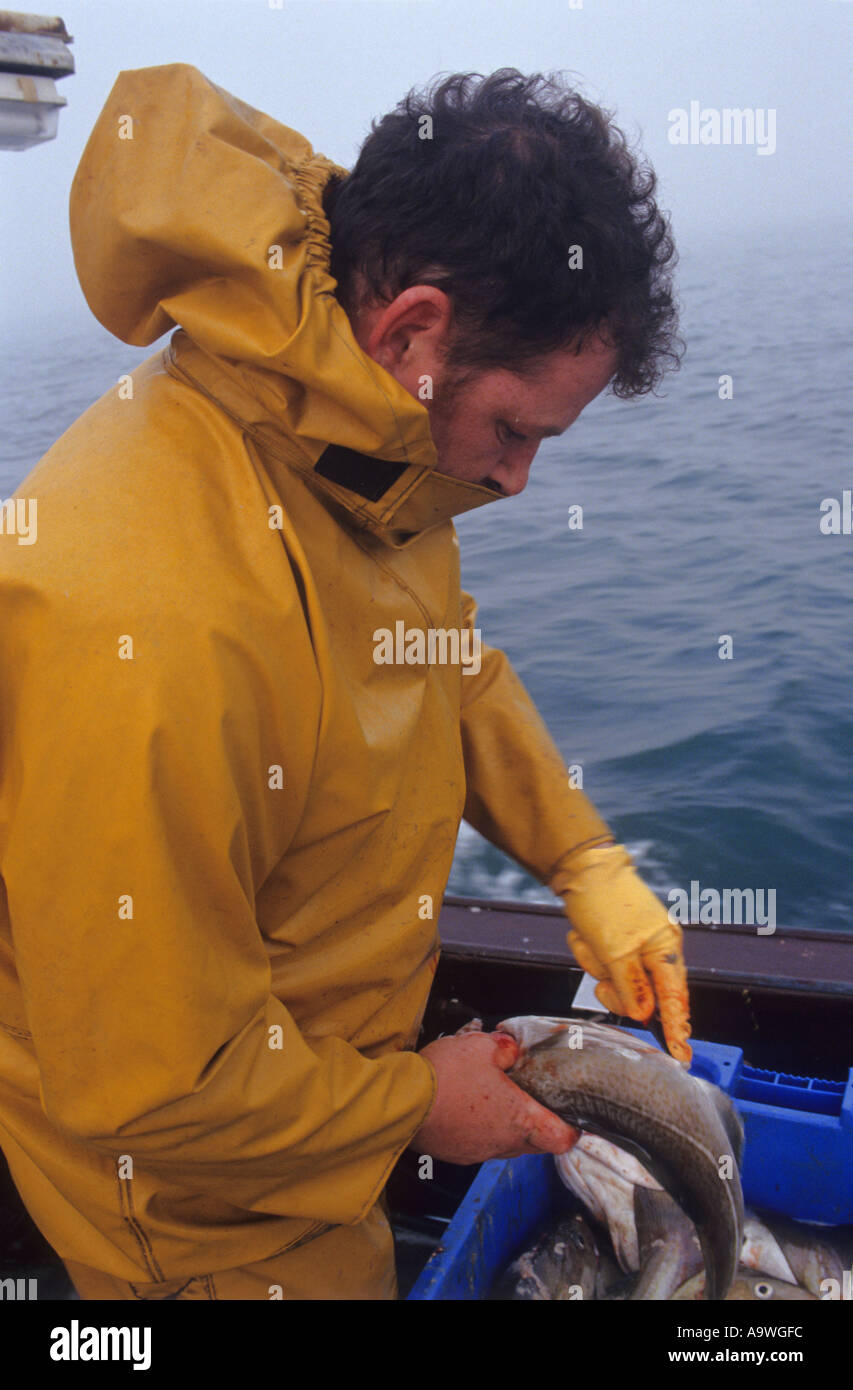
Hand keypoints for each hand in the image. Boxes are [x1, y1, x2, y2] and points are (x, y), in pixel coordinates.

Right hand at [409, 1029, 578, 1164]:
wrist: (403, 1101)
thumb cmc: (446, 1077)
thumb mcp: (482, 1046)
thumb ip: (504, 1048)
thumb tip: (510, 1050)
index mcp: (519, 1120)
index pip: (560, 1139)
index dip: (571, 1130)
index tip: (573, 1121)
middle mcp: (501, 1143)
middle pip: (534, 1144)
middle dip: (538, 1125)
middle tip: (531, 1101)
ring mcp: (476, 1152)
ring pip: (504, 1145)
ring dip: (504, 1126)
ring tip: (492, 1098)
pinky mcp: (454, 1153)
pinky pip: (477, 1144)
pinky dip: (478, 1128)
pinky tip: (465, 1106)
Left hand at [553, 841, 691, 1064]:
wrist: (580, 868)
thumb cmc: (603, 903)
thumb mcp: (615, 950)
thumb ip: (632, 986)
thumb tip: (645, 1014)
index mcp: (666, 948)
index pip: (675, 998)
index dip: (678, 1028)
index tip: (682, 1057)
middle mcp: (656, 948)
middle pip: (642, 994)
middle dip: (615, 985)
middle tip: (603, 970)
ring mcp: (636, 945)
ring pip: (616, 980)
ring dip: (597, 964)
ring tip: (591, 940)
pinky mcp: (616, 941)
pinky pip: (602, 963)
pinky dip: (589, 953)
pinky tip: (585, 934)